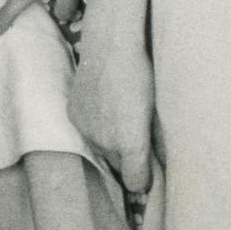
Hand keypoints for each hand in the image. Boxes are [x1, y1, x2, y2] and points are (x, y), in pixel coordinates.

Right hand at [71, 40, 154, 198]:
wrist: (112, 46)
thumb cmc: (143, 76)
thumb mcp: (155, 113)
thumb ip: (154, 144)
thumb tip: (157, 167)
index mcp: (131, 145)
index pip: (136, 183)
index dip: (146, 179)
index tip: (152, 171)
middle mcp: (105, 143)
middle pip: (118, 168)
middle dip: (129, 161)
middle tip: (140, 140)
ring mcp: (86, 129)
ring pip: (101, 150)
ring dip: (111, 144)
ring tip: (122, 120)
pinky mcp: (74, 116)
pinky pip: (86, 133)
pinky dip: (96, 128)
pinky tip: (106, 108)